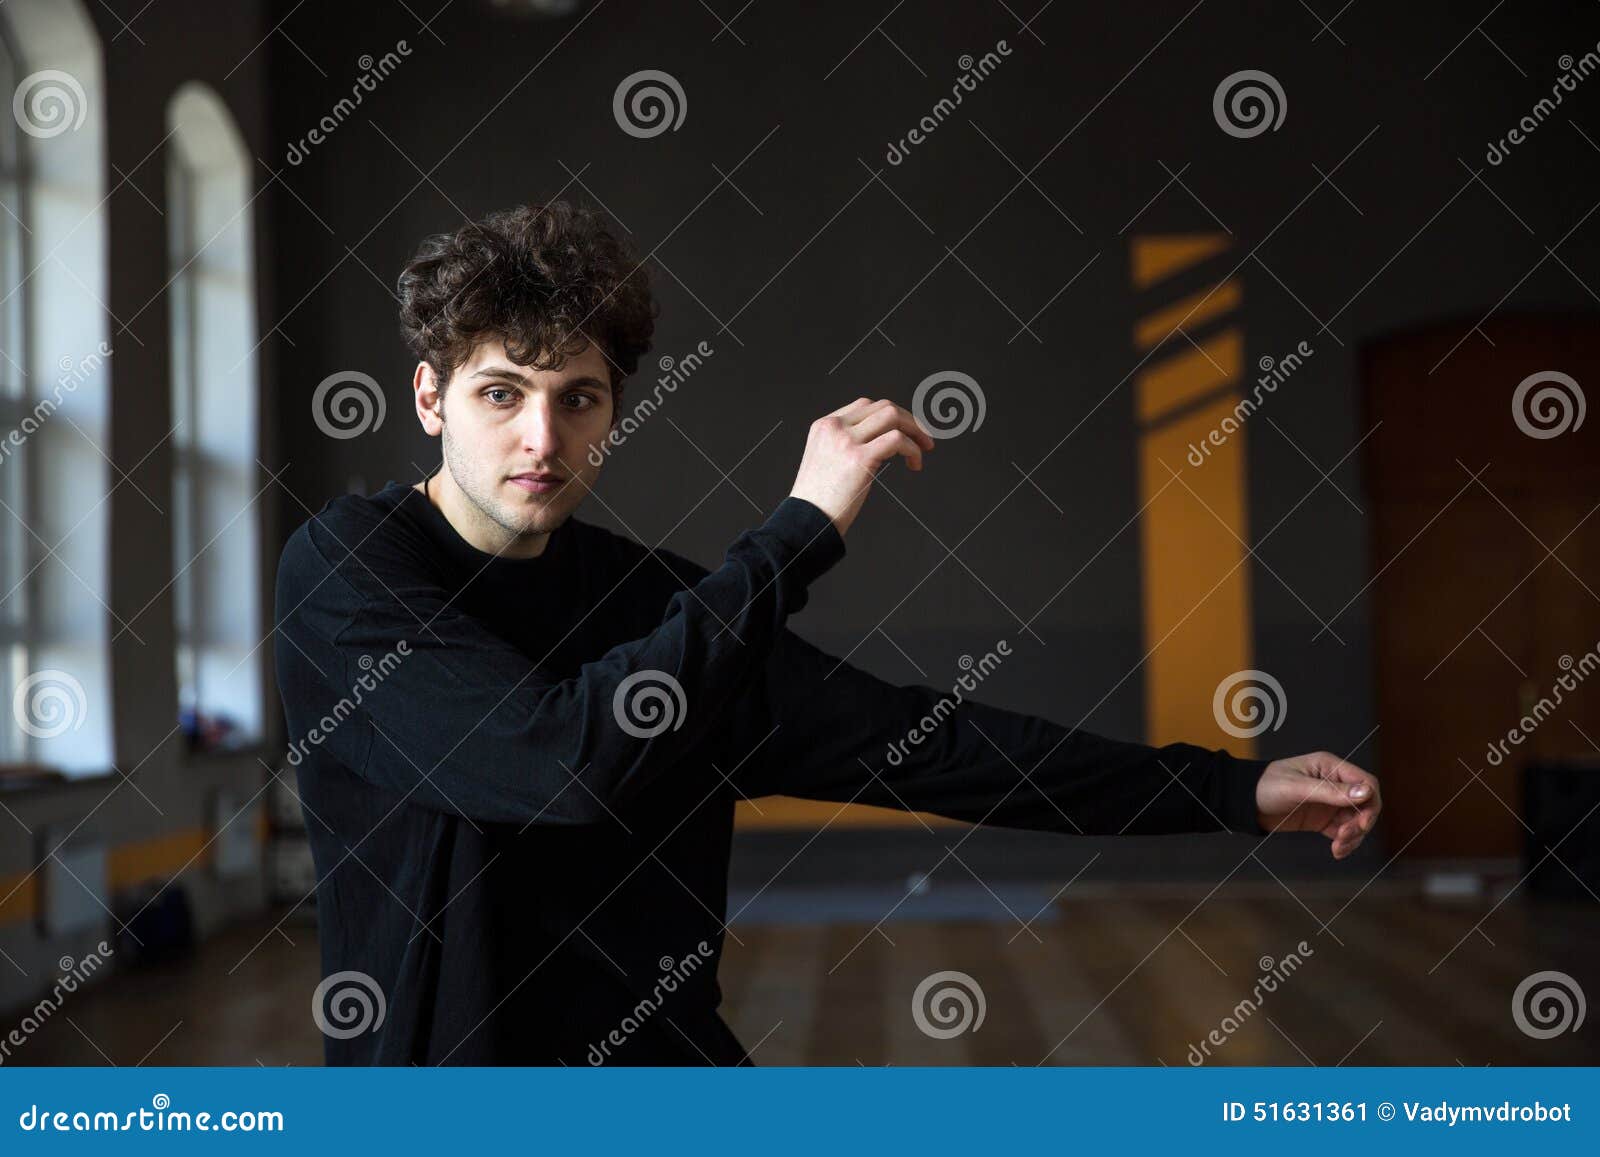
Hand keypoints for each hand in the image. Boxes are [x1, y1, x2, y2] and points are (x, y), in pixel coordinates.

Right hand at [790, 397, 935, 536]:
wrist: (806, 522)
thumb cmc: (818, 501)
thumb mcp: (826, 462)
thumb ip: (847, 446)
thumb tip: (884, 445)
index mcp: (824, 426)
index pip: (865, 406)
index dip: (891, 417)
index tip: (906, 432)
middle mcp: (834, 427)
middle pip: (883, 407)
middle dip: (909, 420)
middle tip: (924, 439)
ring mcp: (846, 441)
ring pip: (892, 416)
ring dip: (915, 431)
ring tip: (924, 449)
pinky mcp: (860, 458)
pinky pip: (898, 440)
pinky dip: (913, 449)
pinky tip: (914, 465)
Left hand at [1254, 751, 1380, 859]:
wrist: (1243, 803)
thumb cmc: (1266, 786)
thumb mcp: (1298, 788)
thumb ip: (1331, 792)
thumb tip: (1367, 792)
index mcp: (1330, 767)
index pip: (1366, 783)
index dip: (1370, 803)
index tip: (1361, 823)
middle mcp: (1334, 783)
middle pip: (1366, 805)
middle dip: (1361, 823)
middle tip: (1345, 837)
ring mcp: (1330, 802)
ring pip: (1357, 821)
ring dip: (1354, 836)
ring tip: (1339, 848)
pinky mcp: (1323, 819)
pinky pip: (1344, 832)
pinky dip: (1345, 843)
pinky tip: (1337, 852)